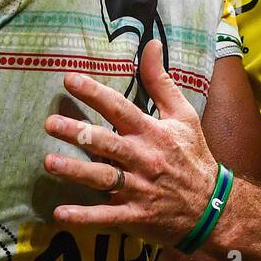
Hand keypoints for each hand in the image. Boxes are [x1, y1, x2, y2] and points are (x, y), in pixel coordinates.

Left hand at [43, 39, 219, 248]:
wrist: (212, 207)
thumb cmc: (192, 155)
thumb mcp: (183, 115)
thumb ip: (160, 81)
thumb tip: (150, 43)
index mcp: (153, 132)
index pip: (120, 108)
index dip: (95, 93)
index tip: (69, 79)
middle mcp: (143, 158)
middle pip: (107, 143)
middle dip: (78, 132)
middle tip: (50, 123)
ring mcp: (139, 189)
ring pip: (103, 178)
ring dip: (75, 171)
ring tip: (49, 162)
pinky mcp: (135, 215)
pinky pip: (107, 217)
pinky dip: (84, 217)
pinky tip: (60, 213)